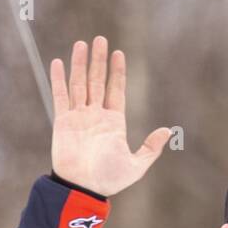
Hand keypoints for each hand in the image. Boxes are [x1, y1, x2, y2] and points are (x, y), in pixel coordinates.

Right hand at [49, 36, 170, 196]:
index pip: (115, 90)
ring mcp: (79, 117)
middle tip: (100, 39)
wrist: (83, 188)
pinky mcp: (62, 121)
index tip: (119, 54)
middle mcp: (96, 116)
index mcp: (114, 123)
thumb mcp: (137, 165)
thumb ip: (151, 147)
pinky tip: (60, 62)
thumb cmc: (109, 179)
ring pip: (79, 84)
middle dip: (99, 61)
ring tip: (83, 44)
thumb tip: (168, 131)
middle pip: (96, 81)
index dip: (117, 72)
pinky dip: (59, 79)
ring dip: (80, 64)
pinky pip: (60, 96)